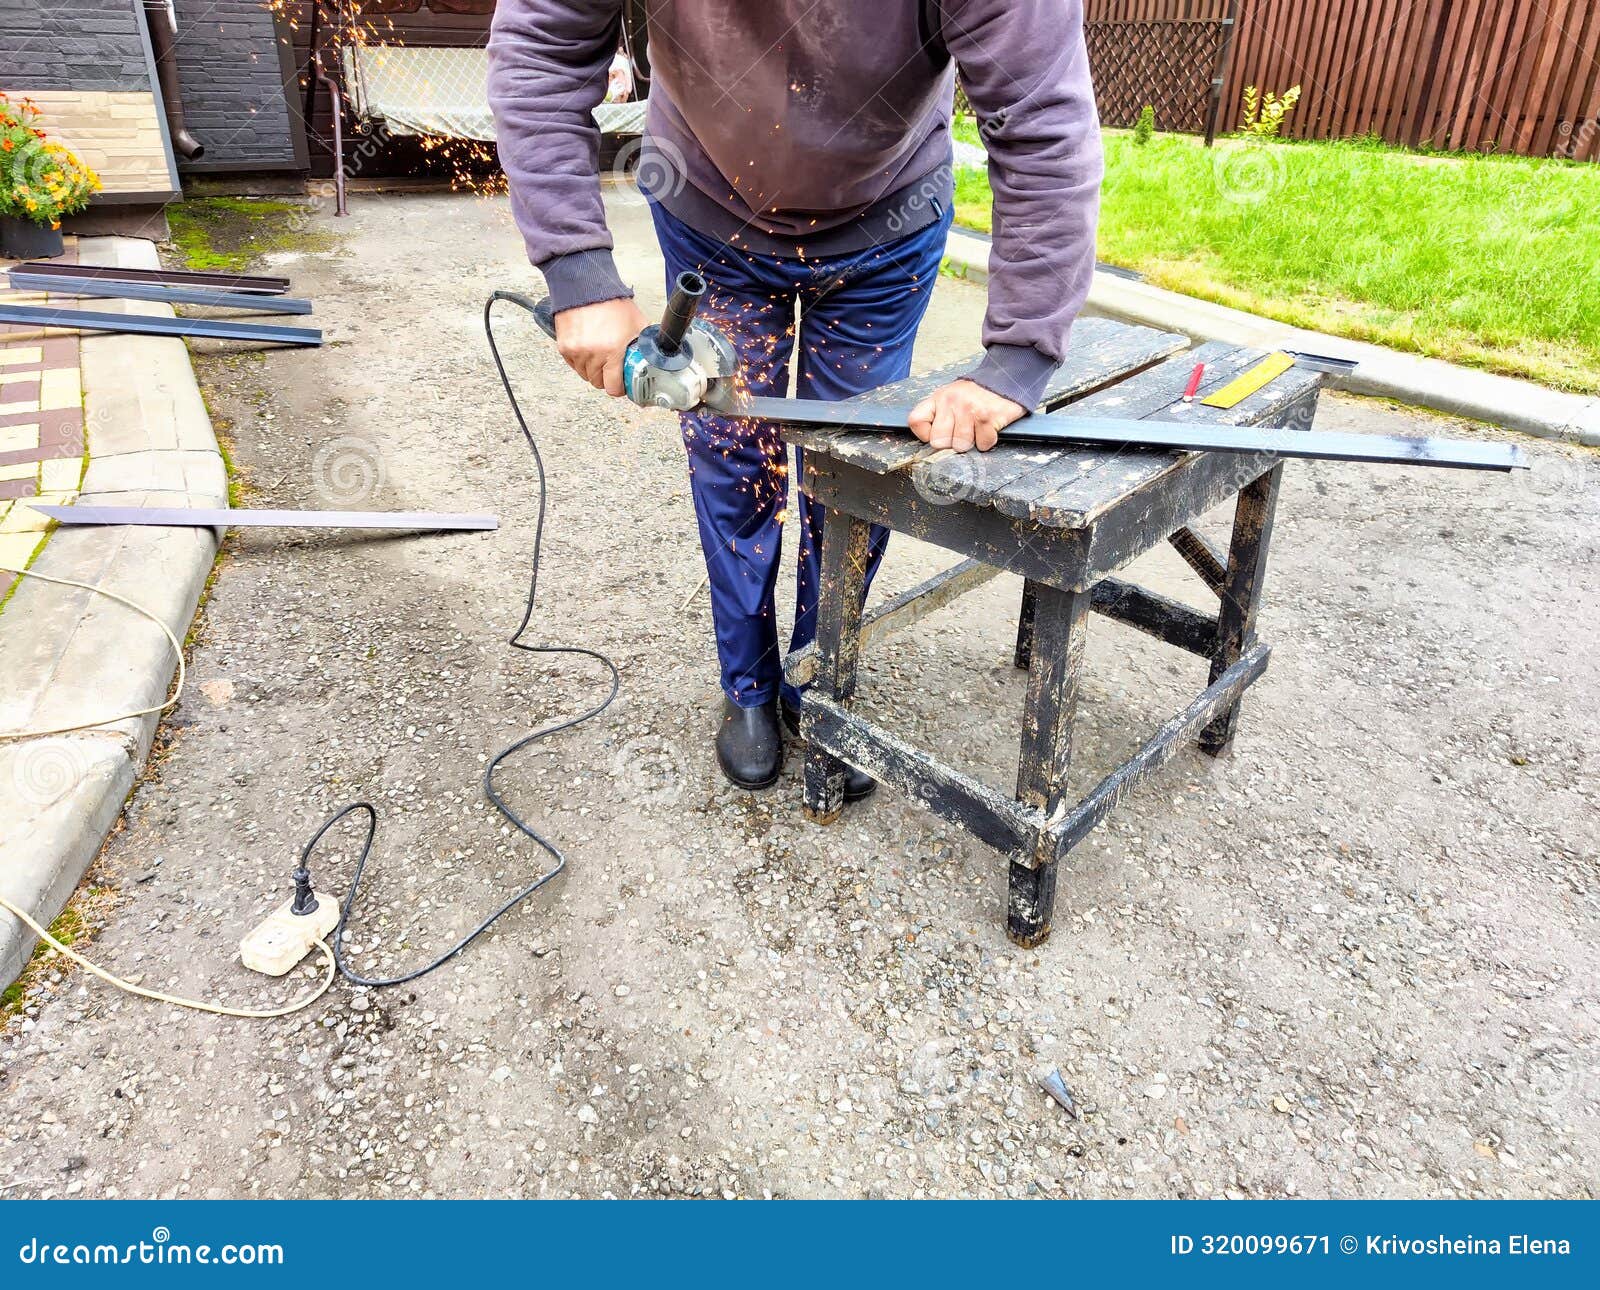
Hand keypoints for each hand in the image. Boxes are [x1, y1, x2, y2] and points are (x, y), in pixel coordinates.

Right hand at [553, 297, 648, 396]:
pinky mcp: (564, 347)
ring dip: (593, 369)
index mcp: (612, 351)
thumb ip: (645, 344)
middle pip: (598, 383)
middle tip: (612, 365)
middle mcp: (592, 354)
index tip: (622, 383)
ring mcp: (576, 352)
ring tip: (600, 353)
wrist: (587, 286)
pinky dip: (581, 361)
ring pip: (585, 375)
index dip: (619, 388)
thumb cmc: (612, 303)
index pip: (613, 388)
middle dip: (607, 377)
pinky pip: (573, 365)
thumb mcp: (638, 324)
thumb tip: (656, 357)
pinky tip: (588, 348)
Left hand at [908, 379, 1025, 452]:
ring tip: (977, 428)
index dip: (925, 435)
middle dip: (951, 443)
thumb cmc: (977, 393)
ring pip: (961, 445)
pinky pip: (982, 444)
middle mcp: (951, 401)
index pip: (916, 421)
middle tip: (962, 432)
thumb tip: (931, 441)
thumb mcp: (950, 396)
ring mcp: (969, 410)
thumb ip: (937, 414)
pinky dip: (987, 441)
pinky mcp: (987, 418)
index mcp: (939, 397)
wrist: (1007, 378)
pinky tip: (989, 428)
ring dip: (972, 442)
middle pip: (938, 442)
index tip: (936, 434)